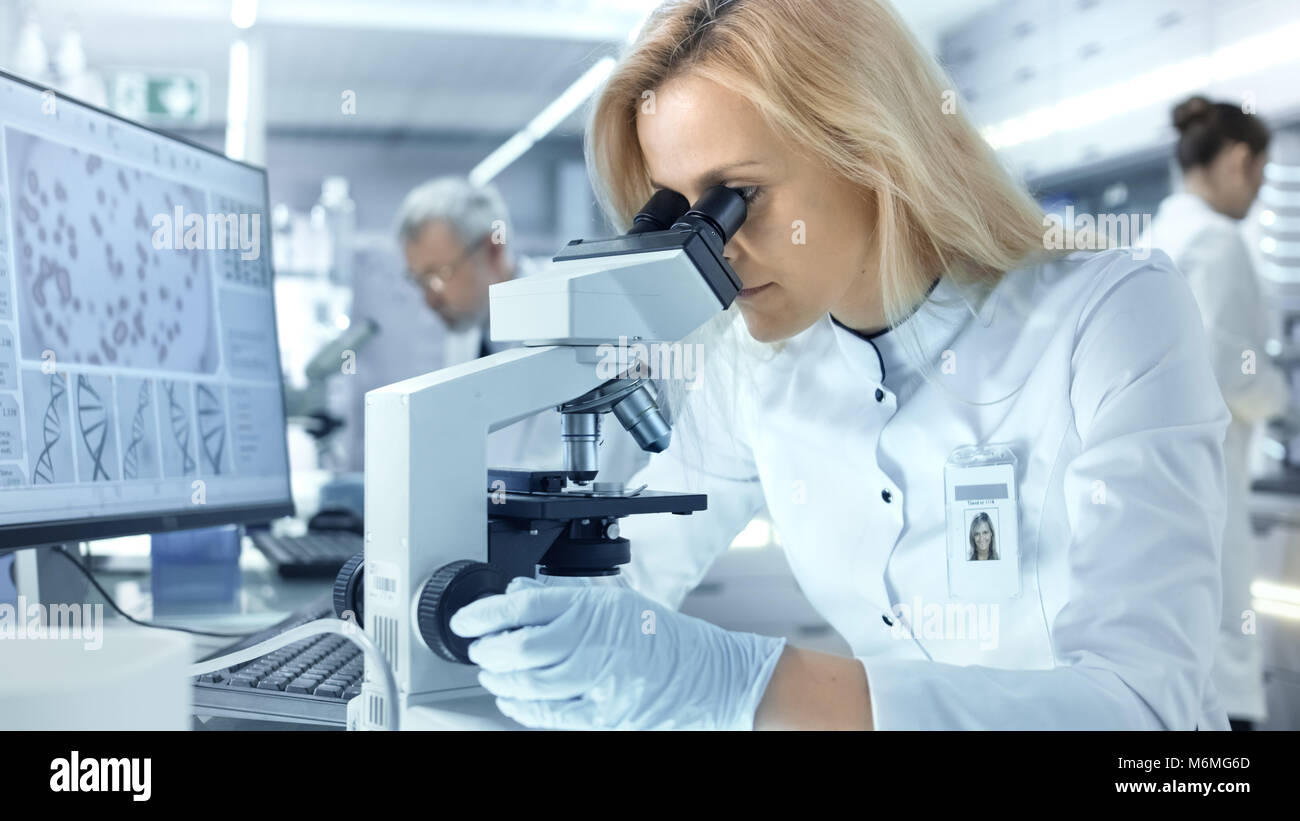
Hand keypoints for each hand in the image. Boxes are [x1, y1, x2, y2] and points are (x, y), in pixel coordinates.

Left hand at [449, 576, 786, 729]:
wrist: (709, 674)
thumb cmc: (662, 637)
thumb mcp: (614, 601)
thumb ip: (562, 598)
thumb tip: (515, 596)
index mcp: (595, 606)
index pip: (525, 605)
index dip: (485, 613)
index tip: (466, 620)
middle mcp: (596, 640)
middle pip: (521, 647)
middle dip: (489, 651)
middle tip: (478, 651)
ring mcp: (600, 680)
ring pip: (531, 684)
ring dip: (501, 682)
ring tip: (492, 676)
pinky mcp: (605, 714)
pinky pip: (551, 715)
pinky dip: (524, 709)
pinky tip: (514, 702)